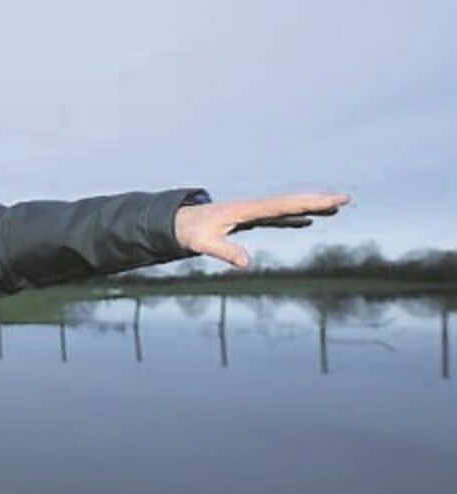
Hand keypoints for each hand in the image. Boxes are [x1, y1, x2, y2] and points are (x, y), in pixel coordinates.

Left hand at [175, 192, 349, 267]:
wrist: (178, 222)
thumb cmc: (190, 232)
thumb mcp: (204, 244)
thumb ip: (224, 251)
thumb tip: (246, 263)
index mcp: (246, 210)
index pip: (283, 205)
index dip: (308, 203)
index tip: (331, 200)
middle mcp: (252, 208)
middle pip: (291, 203)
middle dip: (318, 200)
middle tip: (345, 199)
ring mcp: (252, 213)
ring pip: (286, 208)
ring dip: (310, 207)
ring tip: (335, 206)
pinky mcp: (249, 219)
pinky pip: (276, 217)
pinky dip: (293, 217)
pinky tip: (306, 220)